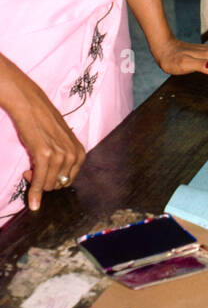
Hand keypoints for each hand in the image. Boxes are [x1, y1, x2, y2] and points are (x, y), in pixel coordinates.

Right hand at [0, 68, 85, 210]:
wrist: (30, 105)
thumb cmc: (43, 123)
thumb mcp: (60, 142)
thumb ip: (61, 160)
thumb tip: (55, 182)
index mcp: (79, 152)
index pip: (69, 180)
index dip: (54, 180)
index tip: (43, 174)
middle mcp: (73, 154)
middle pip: (59, 184)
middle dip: (44, 182)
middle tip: (32, 170)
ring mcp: (60, 155)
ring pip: (48, 185)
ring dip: (35, 182)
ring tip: (28, 168)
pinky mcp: (45, 156)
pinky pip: (40, 182)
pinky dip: (34, 194)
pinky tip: (32, 203)